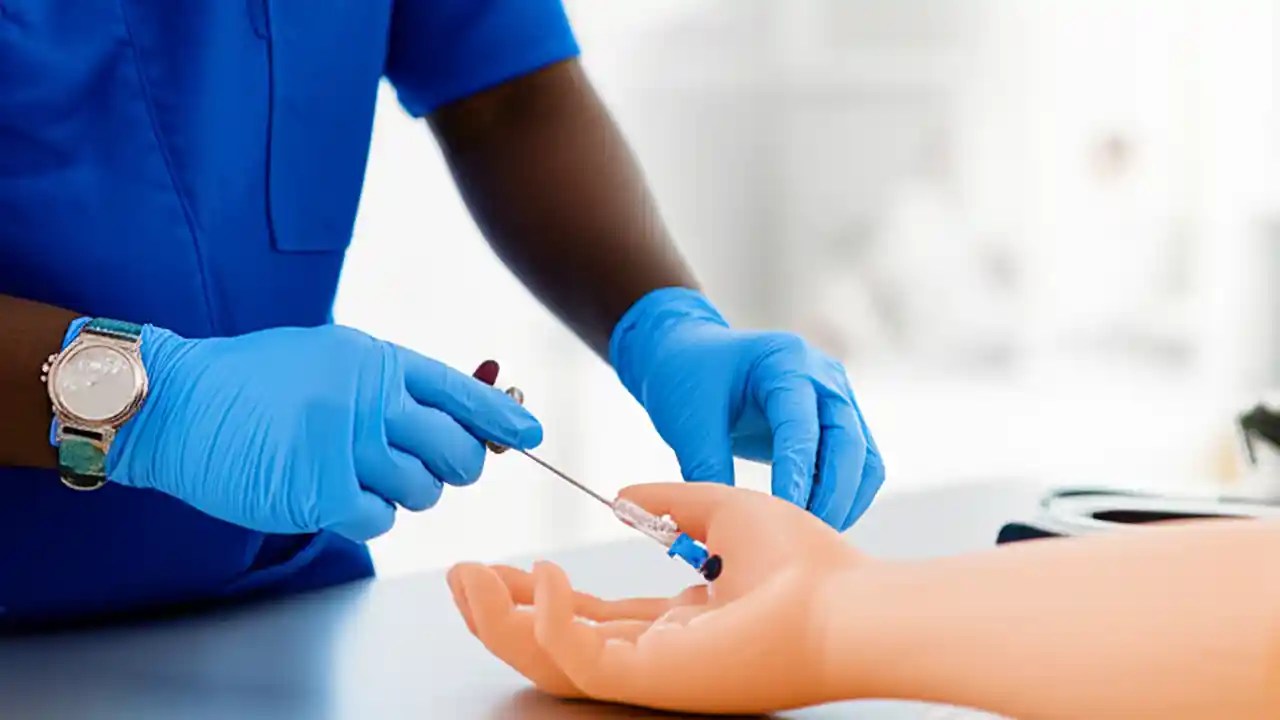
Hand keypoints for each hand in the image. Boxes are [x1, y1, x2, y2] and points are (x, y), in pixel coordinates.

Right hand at [105, 324, 541, 540]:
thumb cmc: (257, 382)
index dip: (502, 418)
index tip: (531, 436)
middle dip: (455, 465)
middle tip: (430, 465)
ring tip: (356, 469)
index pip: (461, 392)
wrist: (179, 403)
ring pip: (423, 491)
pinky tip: (331, 491)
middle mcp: (370, 400)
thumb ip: (395, 385)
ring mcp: (346, 447)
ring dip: (402, 491)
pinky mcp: (321, 493)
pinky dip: (365, 513)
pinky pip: (381, 519)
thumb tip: (469, 417)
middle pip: (457, 451)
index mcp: (377, 361)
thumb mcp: (332, 358)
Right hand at [448, 482, 862, 714]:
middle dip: (499, 613)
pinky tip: (541, 575)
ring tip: (466, 577)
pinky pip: (579, 659)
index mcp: (675, 628)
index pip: (588, 617)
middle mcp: (656, 656)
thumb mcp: (725, 514)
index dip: (539, 592)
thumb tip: (622, 498)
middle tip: (459, 575)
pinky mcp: (654, 680)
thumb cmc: (808, 565)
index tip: (504, 562)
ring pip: (550, 661)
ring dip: (500, 621)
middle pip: (555, 643)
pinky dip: (550, 618)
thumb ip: (672, 506)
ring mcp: (652, 675)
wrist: (852, 603)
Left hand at [610, 288, 883, 528]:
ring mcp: (836, 398)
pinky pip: (858, 466)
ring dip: (843, 500)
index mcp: (786, 362)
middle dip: (830, 495)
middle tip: (800, 535)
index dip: (796, 475)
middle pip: (847, 443)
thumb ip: (710, 470)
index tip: (781, 516)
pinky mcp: (837, 423)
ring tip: (807, 534)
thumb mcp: (691, 422)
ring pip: (862, 459)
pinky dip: (844, 497)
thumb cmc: (687, 378)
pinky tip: (815, 521)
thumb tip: (729, 527)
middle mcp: (823, 377)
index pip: (802, 426)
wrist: (689, 357)